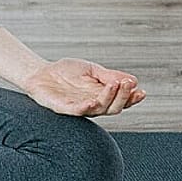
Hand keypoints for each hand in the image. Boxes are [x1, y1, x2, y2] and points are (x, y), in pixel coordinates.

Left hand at [22, 58, 145, 116]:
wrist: (40, 72)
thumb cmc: (66, 72)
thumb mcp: (90, 70)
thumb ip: (108, 75)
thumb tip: (133, 80)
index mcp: (102, 97)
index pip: (121, 101)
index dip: (132, 98)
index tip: (141, 91)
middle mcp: (93, 105)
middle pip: (114, 107)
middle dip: (123, 96)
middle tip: (127, 84)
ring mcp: (79, 108)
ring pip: (100, 109)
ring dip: (109, 98)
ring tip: (115, 85)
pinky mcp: (64, 108)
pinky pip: (78, 111)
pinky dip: (87, 107)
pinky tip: (94, 101)